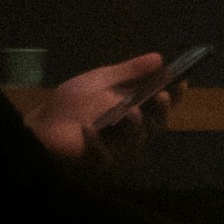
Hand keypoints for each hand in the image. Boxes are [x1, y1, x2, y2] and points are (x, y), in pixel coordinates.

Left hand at [26, 51, 172, 162]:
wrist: (41, 127)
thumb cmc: (72, 105)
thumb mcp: (100, 81)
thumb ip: (128, 72)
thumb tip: (159, 58)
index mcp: (134, 110)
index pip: (161, 105)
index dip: (174, 95)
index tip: (181, 81)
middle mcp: (131, 133)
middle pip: (156, 126)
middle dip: (161, 111)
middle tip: (161, 96)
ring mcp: (117, 151)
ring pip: (136, 143)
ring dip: (135, 127)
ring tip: (131, 112)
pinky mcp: (98, 165)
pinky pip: (103, 157)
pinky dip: (97, 142)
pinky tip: (88, 129)